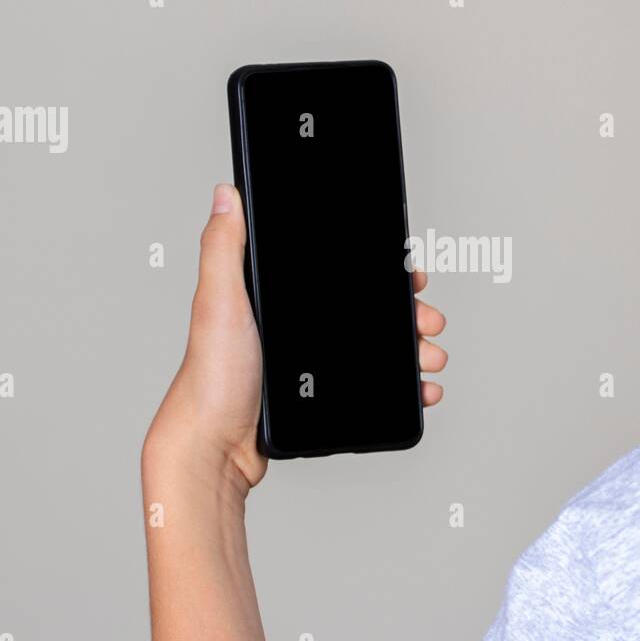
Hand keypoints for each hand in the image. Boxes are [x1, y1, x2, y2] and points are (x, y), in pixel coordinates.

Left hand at [143, 183, 447, 500]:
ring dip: (413, 350)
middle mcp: (297, 328)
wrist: (215, 446)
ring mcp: (312, 364)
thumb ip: (223, 248)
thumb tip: (226, 194)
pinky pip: (373, 387)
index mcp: (278, 298)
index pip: (340, 273)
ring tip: (429, 357)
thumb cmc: (210, 376)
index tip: (410, 275)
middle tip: (428, 320)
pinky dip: (402, 388)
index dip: (379, 271)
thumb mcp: (218, 301)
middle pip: (368, 311)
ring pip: (378, 349)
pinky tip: (420, 389)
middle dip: (408, 313)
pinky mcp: (321, 399)